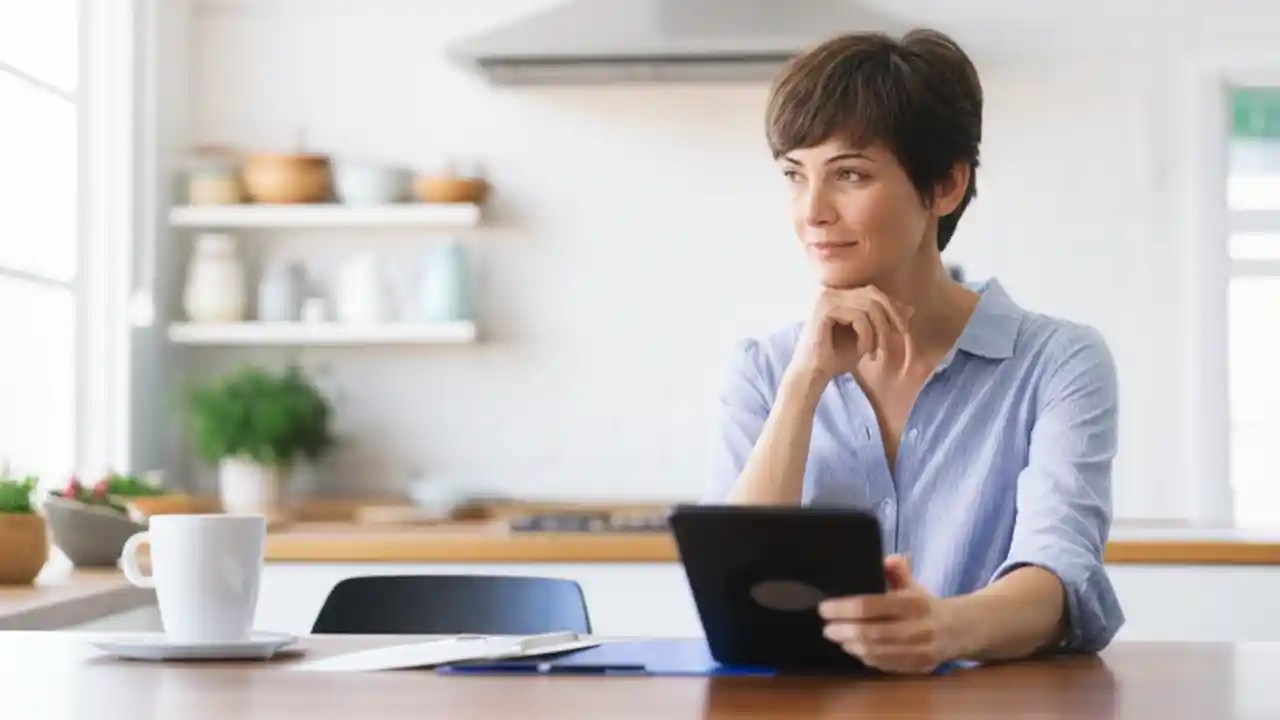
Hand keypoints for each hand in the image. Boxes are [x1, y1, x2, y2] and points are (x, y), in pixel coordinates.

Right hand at [788, 286, 912, 384]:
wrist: (813, 374)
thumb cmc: (837, 358)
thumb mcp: (868, 338)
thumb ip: (885, 322)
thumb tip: (910, 308)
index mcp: (839, 295)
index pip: (873, 292)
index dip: (893, 307)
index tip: (903, 329)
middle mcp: (831, 292)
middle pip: (874, 294)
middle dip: (892, 315)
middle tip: (900, 335)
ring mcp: (826, 298)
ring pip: (869, 306)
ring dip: (879, 331)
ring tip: (875, 351)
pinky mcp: (824, 309)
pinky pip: (859, 317)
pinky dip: (867, 336)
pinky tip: (863, 351)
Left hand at [819, 555, 956, 674]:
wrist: (963, 630)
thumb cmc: (927, 605)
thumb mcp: (913, 584)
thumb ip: (897, 571)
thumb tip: (887, 558)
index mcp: (913, 603)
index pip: (870, 606)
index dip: (843, 608)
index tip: (824, 608)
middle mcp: (917, 628)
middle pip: (870, 633)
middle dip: (843, 631)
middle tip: (826, 628)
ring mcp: (919, 651)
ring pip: (876, 653)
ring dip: (852, 646)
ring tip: (838, 638)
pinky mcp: (919, 668)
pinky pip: (886, 666)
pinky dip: (867, 658)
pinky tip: (855, 649)